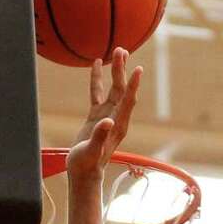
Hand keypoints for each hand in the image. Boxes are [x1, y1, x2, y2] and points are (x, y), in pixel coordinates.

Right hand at [67, 48, 141, 184]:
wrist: (85, 173)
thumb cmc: (88, 164)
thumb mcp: (92, 151)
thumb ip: (99, 136)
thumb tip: (107, 121)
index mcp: (118, 125)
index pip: (128, 101)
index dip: (132, 85)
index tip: (137, 69)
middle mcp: (116, 118)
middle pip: (122, 90)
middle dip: (122, 70)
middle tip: (122, 50)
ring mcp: (107, 116)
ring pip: (112, 88)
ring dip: (115, 71)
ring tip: (117, 52)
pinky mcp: (97, 116)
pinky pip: (98, 93)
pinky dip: (98, 79)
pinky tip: (96, 64)